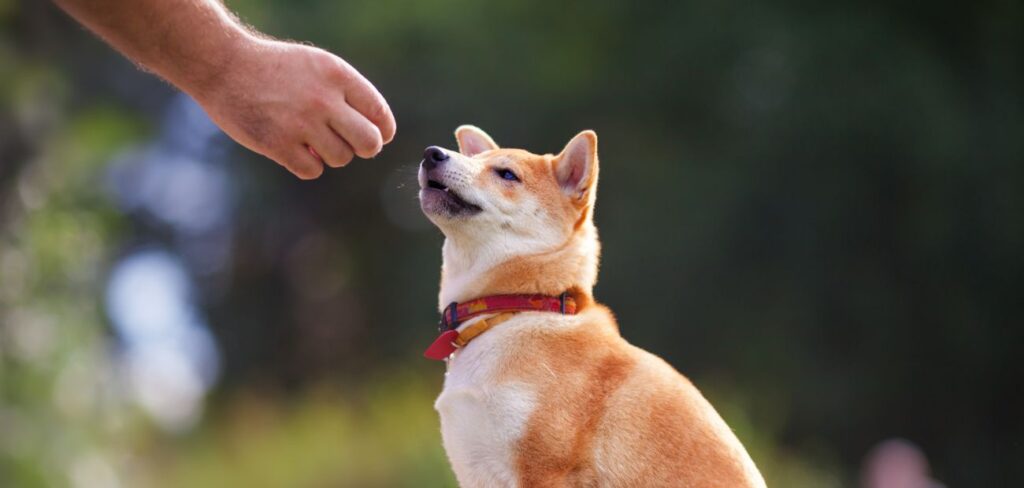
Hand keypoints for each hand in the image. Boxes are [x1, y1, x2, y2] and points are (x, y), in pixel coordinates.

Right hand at [192, 37, 395, 178]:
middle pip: (369, 143)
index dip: (383, 131)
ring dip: (330, 155)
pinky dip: (307, 165)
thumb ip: (348, 92)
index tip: (377, 135)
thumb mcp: (318, 65)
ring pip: (341, 158)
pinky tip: (295, 150)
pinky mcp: (277, 144)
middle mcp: (323, 99)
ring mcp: (301, 123)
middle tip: (350, 144)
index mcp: (337, 75)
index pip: (379, 113)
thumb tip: (378, 131)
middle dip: (365, 148)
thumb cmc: (275, 68)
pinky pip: (312, 171)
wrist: (224, 66)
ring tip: (311, 139)